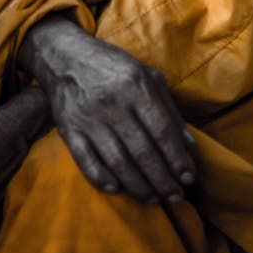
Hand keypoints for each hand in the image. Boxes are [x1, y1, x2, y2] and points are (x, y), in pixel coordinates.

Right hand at [18, 14, 195, 203]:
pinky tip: (116, 188)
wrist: (65, 55)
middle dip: (163, 181)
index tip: (188, 178)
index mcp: (135, 85)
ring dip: (139, 187)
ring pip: (118, 163)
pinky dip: (101, 178)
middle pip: (143, 153)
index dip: (178, 159)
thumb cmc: (112, 66)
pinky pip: (86, 161)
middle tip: (175, 196)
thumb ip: (169, 109)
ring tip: (153, 198)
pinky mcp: (68, 128)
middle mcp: (112, 102)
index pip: (162, 131)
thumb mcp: (146, 76)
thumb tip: (188, 146)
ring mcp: (88, 117)